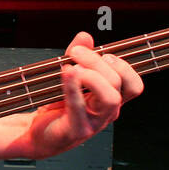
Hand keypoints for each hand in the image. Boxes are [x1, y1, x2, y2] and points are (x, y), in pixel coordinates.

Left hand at [23, 32, 143, 159]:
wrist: (34, 132)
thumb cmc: (55, 105)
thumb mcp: (69, 76)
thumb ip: (78, 56)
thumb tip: (85, 37)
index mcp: (110, 99)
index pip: (133, 84)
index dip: (122, 65)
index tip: (102, 53)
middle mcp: (107, 112)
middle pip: (119, 84)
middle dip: (98, 62)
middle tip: (75, 53)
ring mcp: (94, 123)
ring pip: (111, 98)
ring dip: (93, 76)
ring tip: (72, 67)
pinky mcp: (76, 130)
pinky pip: (79, 107)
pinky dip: (72, 86)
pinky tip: (65, 72)